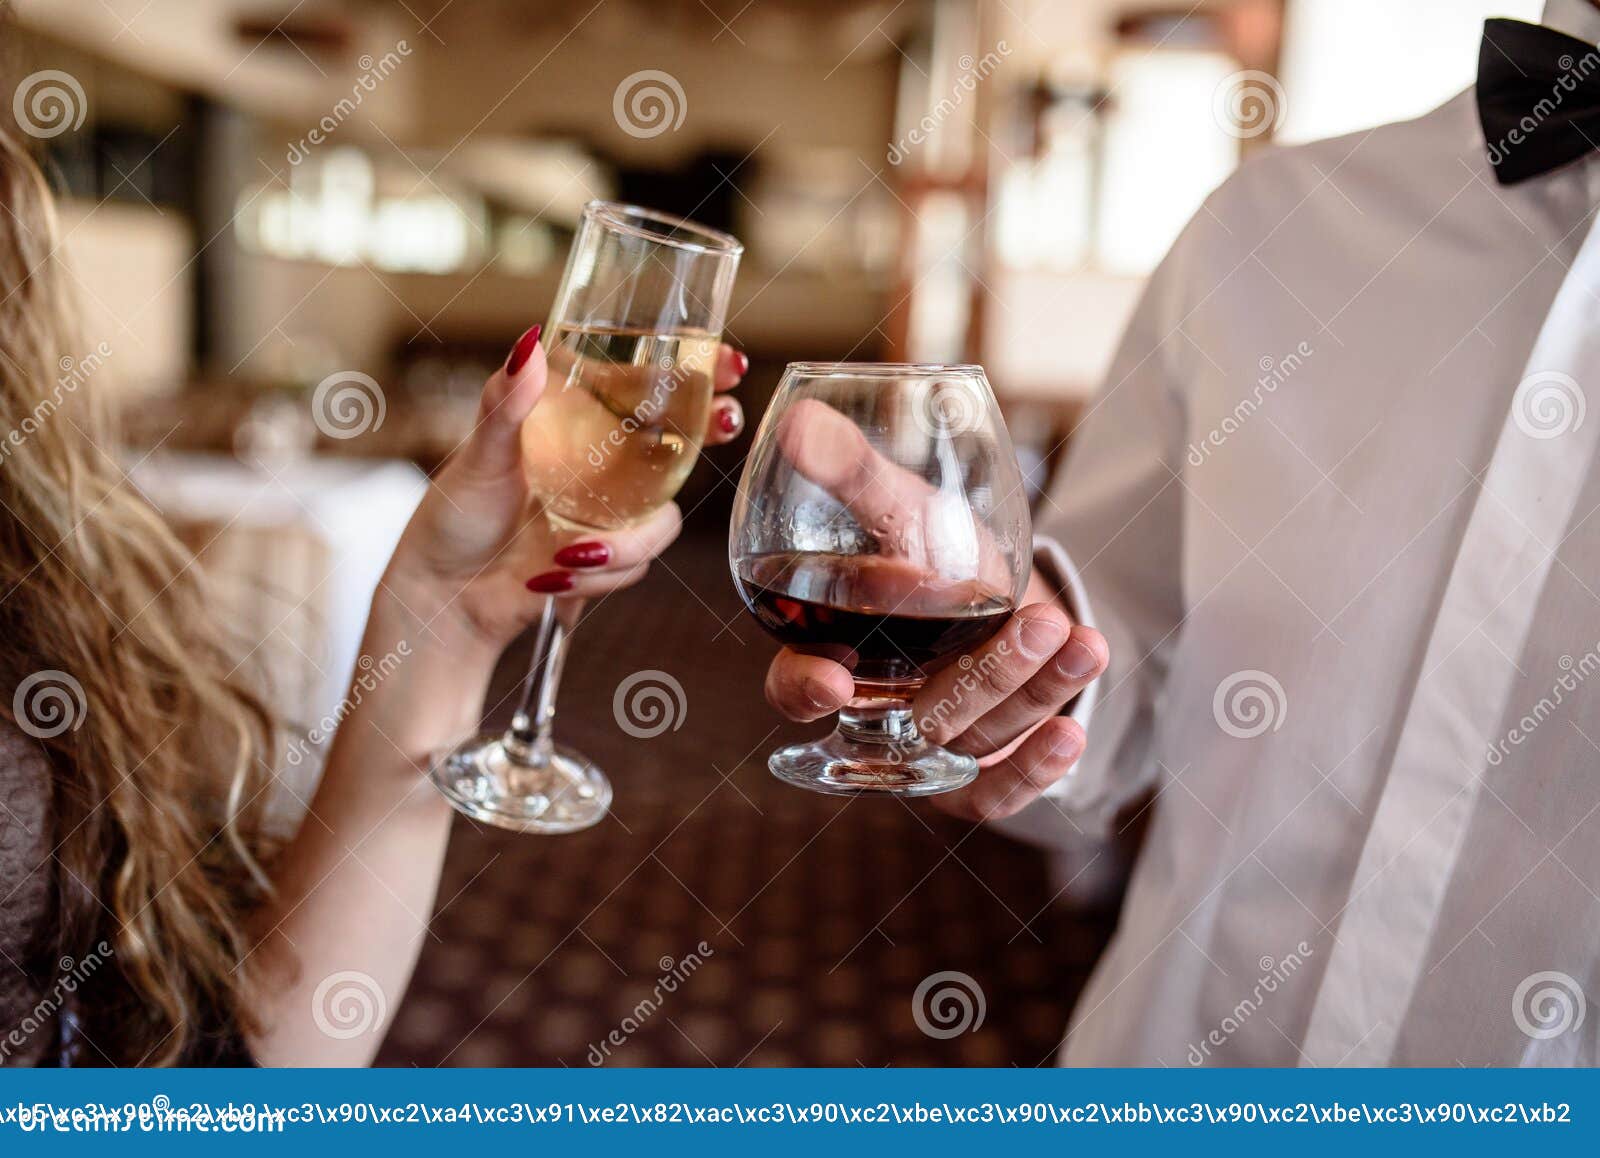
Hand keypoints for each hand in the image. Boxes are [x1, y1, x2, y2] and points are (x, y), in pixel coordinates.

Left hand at [380, 324, 748, 669]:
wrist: (445, 598)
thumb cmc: (453, 517)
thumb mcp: (478, 455)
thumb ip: (505, 403)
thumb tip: (529, 345)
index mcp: (578, 425)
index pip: (648, 388)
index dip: (697, 370)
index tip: (729, 362)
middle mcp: (607, 464)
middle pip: (684, 442)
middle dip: (713, 432)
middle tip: (723, 425)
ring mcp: (614, 514)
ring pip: (663, 521)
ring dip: (627, 544)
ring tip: (569, 557)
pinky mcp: (610, 561)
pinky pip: (637, 568)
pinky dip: (598, 579)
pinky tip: (549, 582)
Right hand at [760, 401, 1106, 821]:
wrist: (1005, 588)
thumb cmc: (935, 548)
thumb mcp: (901, 505)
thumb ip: (853, 473)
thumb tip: (801, 421)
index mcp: (835, 654)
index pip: (798, 687)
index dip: (805, 691)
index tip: (832, 682)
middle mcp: (877, 713)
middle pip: (911, 716)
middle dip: (978, 676)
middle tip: (1031, 625)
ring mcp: (929, 751)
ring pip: (972, 737)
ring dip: (1032, 692)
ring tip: (1083, 642)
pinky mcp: (978, 780)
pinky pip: (999, 791)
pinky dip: (1036, 768)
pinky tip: (1072, 734)